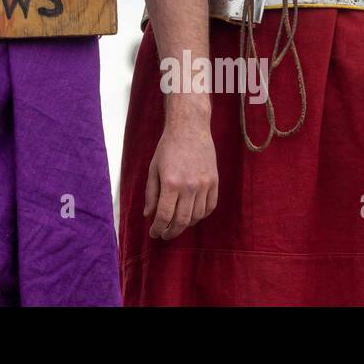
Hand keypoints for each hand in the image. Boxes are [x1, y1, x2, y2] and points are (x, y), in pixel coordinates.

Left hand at [144, 111, 217, 239]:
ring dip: (186, 225)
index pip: (164, 216)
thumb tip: (148, 215)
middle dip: (171, 232)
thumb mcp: (153, 169)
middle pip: (181, 221)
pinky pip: (210, 207)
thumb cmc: (167, 147)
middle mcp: (189, 187)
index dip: (158, 229)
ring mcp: (204, 185)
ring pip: (196, 217)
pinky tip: (192, 215)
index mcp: (170, 183)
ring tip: (177, 225)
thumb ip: (151, 194)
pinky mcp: (214, 182)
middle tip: (164, 234)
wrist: (190, 129)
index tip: (154, 234)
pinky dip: (201, 216)